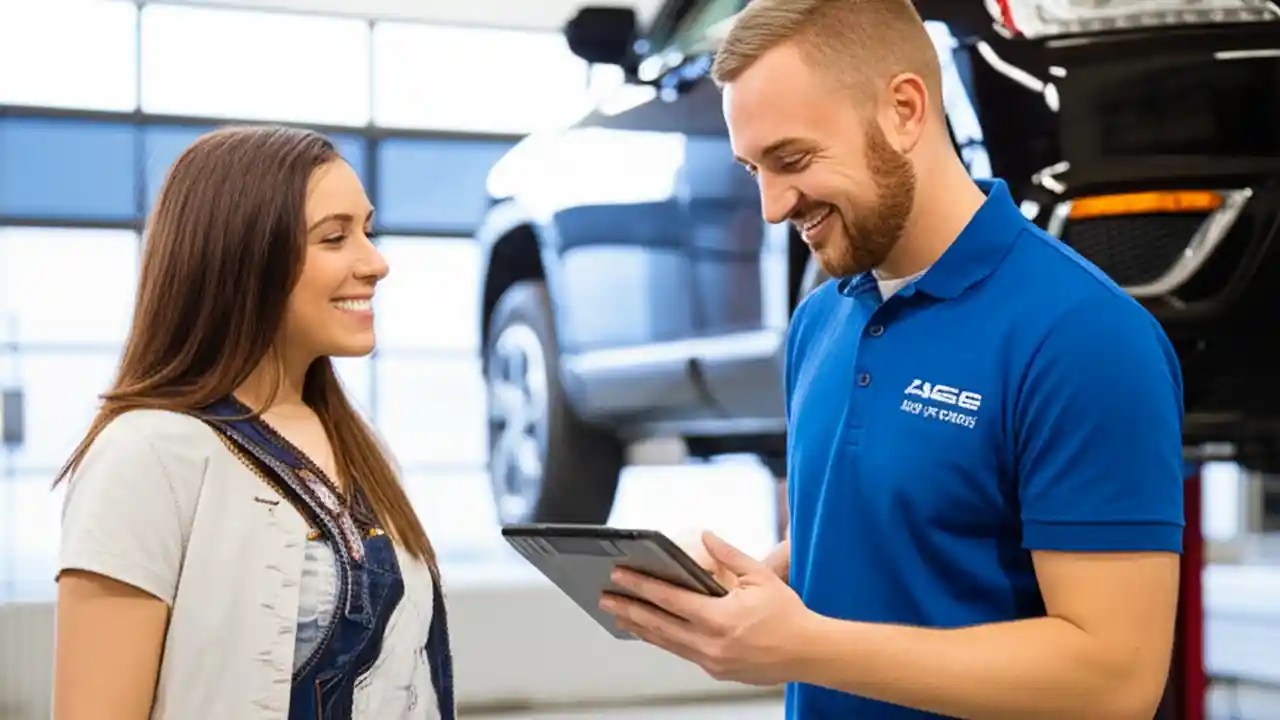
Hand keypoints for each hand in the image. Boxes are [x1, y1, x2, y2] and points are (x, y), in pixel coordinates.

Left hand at [599, 531, 814, 685]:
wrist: (809, 653)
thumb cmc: (788, 615)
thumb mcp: (760, 576)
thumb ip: (729, 555)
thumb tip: (705, 536)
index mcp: (719, 618)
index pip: (669, 599)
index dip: (641, 586)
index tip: (619, 577)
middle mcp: (711, 644)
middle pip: (658, 625)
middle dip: (628, 610)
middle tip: (605, 599)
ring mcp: (712, 661)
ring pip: (666, 643)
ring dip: (640, 628)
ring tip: (619, 616)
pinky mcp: (717, 671)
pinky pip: (681, 652)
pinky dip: (663, 640)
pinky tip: (651, 631)